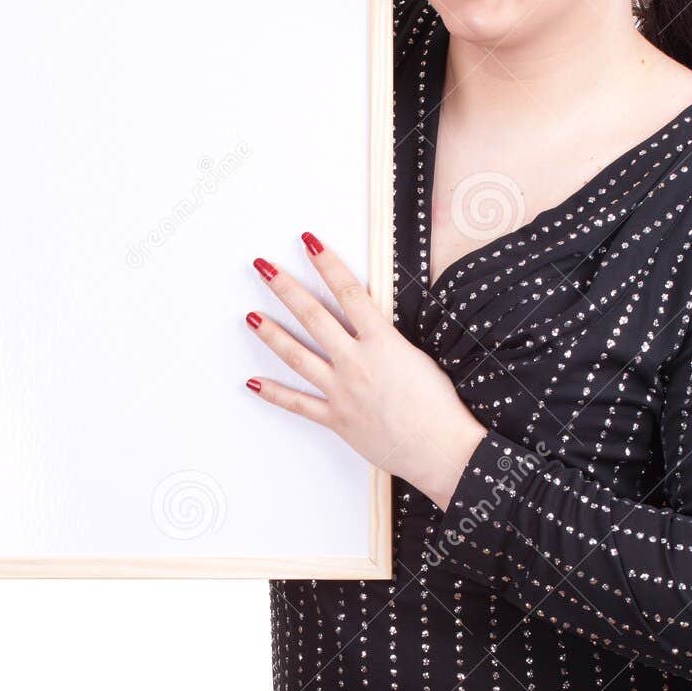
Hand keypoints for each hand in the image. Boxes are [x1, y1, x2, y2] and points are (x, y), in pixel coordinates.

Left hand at [245, 233, 486, 510]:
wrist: (440, 448)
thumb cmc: (440, 406)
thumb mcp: (419, 357)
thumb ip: (389, 340)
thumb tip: (371, 325)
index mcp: (382, 342)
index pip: (348, 292)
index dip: (327, 263)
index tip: (308, 242)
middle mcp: (356, 362)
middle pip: (313, 317)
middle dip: (286, 288)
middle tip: (263, 267)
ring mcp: (342, 391)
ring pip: (298, 356)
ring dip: (272, 334)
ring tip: (251, 316)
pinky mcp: (336, 419)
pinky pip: (298, 404)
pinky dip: (274, 393)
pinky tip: (252, 382)